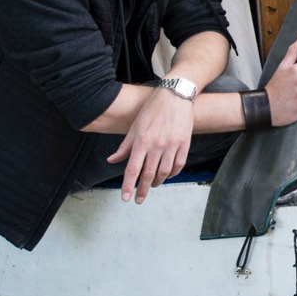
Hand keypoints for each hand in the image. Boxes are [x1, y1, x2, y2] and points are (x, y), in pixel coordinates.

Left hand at [107, 85, 194, 202]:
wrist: (175, 96)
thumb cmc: (152, 109)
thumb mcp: (134, 126)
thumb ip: (124, 146)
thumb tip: (112, 160)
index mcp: (142, 141)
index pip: (133, 169)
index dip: (128, 185)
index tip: (126, 198)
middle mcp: (157, 145)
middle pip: (148, 174)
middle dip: (142, 190)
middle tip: (139, 200)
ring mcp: (172, 145)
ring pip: (165, 172)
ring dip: (157, 182)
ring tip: (152, 185)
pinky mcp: (185, 143)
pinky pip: (179, 164)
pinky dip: (173, 173)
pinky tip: (168, 175)